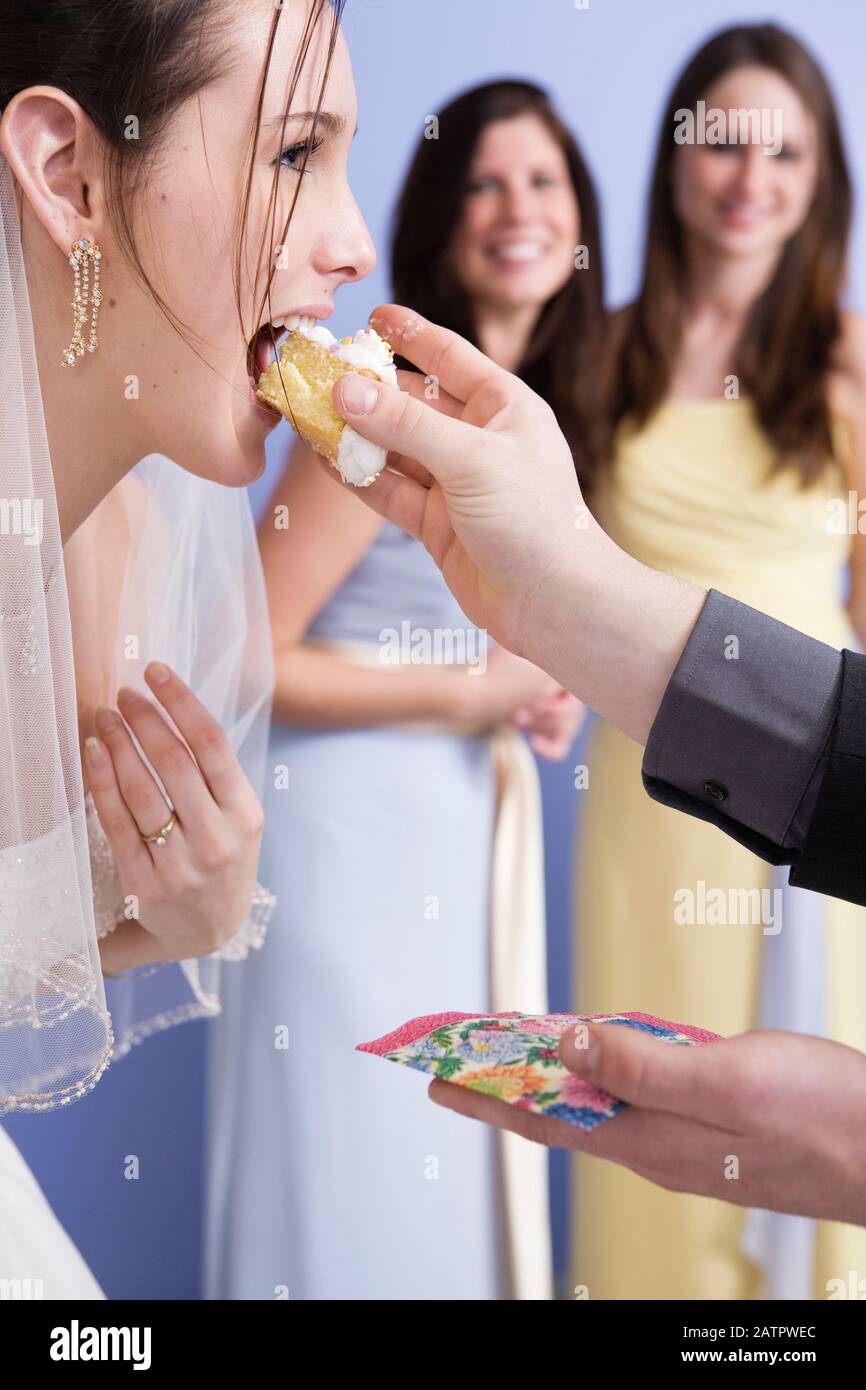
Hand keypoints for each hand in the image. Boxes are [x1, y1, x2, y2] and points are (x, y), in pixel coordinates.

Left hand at [83, 661, 264, 969]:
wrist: (208, 928)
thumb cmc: (221, 856)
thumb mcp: (237, 816)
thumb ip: (214, 772)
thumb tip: (171, 708)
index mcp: (246, 815)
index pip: (212, 744)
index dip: (181, 702)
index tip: (156, 672)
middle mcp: (218, 839)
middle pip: (175, 763)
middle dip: (145, 719)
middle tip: (124, 692)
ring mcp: (181, 864)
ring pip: (142, 791)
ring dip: (119, 745)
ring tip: (105, 717)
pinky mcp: (146, 883)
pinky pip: (117, 823)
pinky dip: (102, 783)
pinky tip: (94, 753)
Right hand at [330, 306, 706, 745]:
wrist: (554, 604)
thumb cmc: (533, 520)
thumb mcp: (471, 460)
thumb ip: (405, 425)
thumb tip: (344, 388)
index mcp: (505, 408)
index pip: (450, 358)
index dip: (411, 335)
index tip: (372, 315)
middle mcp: (479, 440)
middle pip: (413, 403)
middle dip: (367, 388)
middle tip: (317, 370)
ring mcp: (455, 484)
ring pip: (394, 448)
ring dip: (353, 433)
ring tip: (305, 412)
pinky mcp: (436, 524)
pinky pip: (389, 489)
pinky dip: (357, 475)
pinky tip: (322, 458)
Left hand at [429, 1021, 865, 1226]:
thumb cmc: (825, 1120)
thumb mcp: (727, 1079)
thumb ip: (643, 1065)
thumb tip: (569, 1044)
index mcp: (649, 1139)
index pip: (542, 1113)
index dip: (485, 1091)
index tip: (437, 1076)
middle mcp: (657, 1146)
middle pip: (559, 1109)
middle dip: (503, 1081)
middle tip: (458, 1058)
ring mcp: (683, 1140)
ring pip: (595, 1102)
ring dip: (548, 1074)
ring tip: (510, 1050)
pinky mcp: (710, 1128)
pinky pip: (633, 1097)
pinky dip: (599, 1070)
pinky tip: (596, 1054)